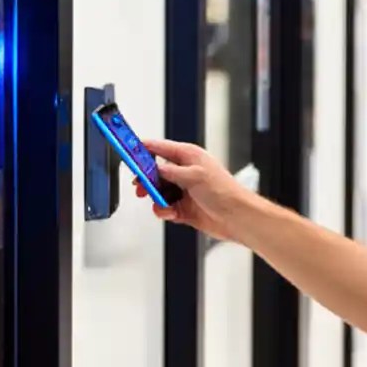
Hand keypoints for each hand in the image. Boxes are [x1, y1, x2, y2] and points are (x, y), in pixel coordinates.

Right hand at [130, 139, 251, 241]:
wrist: (237, 218)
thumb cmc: (225, 192)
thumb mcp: (193, 176)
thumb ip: (169, 172)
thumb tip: (154, 170)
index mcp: (189, 157)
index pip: (160, 149)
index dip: (143, 149)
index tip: (129, 152)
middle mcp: (185, 172)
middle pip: (155, 172)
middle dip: (146, 180)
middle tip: (139, 186)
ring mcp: (184, 190)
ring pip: (159, 192)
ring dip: (156, 199)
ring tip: (159, 203)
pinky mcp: (184, 207)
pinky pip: (166, 207)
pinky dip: (164, 211)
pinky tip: (170, 212)